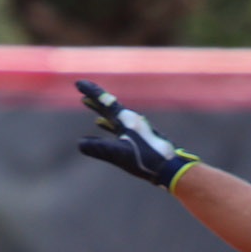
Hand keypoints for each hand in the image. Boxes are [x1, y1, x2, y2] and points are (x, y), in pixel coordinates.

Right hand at [75, 79, 198, 190]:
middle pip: (109, 106)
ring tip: (87, 104)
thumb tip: (80, 144)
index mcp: (127, 120)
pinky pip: (119, 126)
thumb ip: (100, 148)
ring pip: (113, 115)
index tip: (79, 83)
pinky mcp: (140, 137)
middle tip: (81, 91)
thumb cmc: (147, 160)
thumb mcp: (120, 154)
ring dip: (99, 110)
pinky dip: (108, 123)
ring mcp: (137, 128)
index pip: (105, 102)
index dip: (91, 92)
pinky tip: (102, 125)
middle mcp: (132, 120)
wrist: (171, 168)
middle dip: (94, 99)